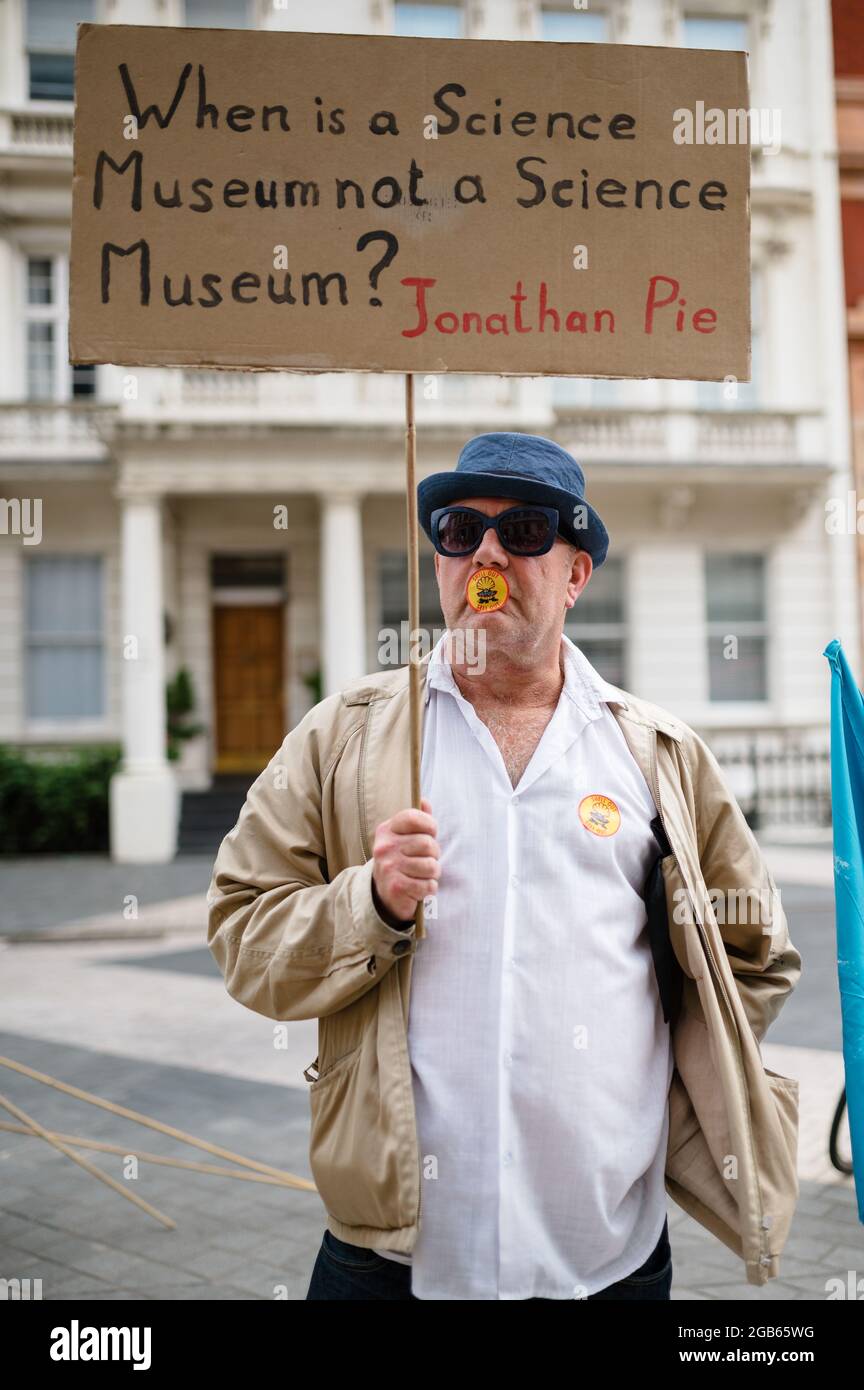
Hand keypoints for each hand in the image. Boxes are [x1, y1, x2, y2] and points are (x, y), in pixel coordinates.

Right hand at [371, 797, 439, 922]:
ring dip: (433, 873)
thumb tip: (424, 801)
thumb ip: (417, 819)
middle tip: (426, 860)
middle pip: (427, 843)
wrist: (383, 893)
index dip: (429, 825)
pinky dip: (429, 888)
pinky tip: (419, 888)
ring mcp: (389, 867)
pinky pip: (428, 885)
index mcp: (387, 830)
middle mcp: (385, 847)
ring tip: (423, 875)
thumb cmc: (401, 860)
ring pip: (430, 866)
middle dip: (434, 854)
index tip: (430, 833)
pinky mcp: (396, 887)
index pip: (413, 817)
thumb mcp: (405, 837)